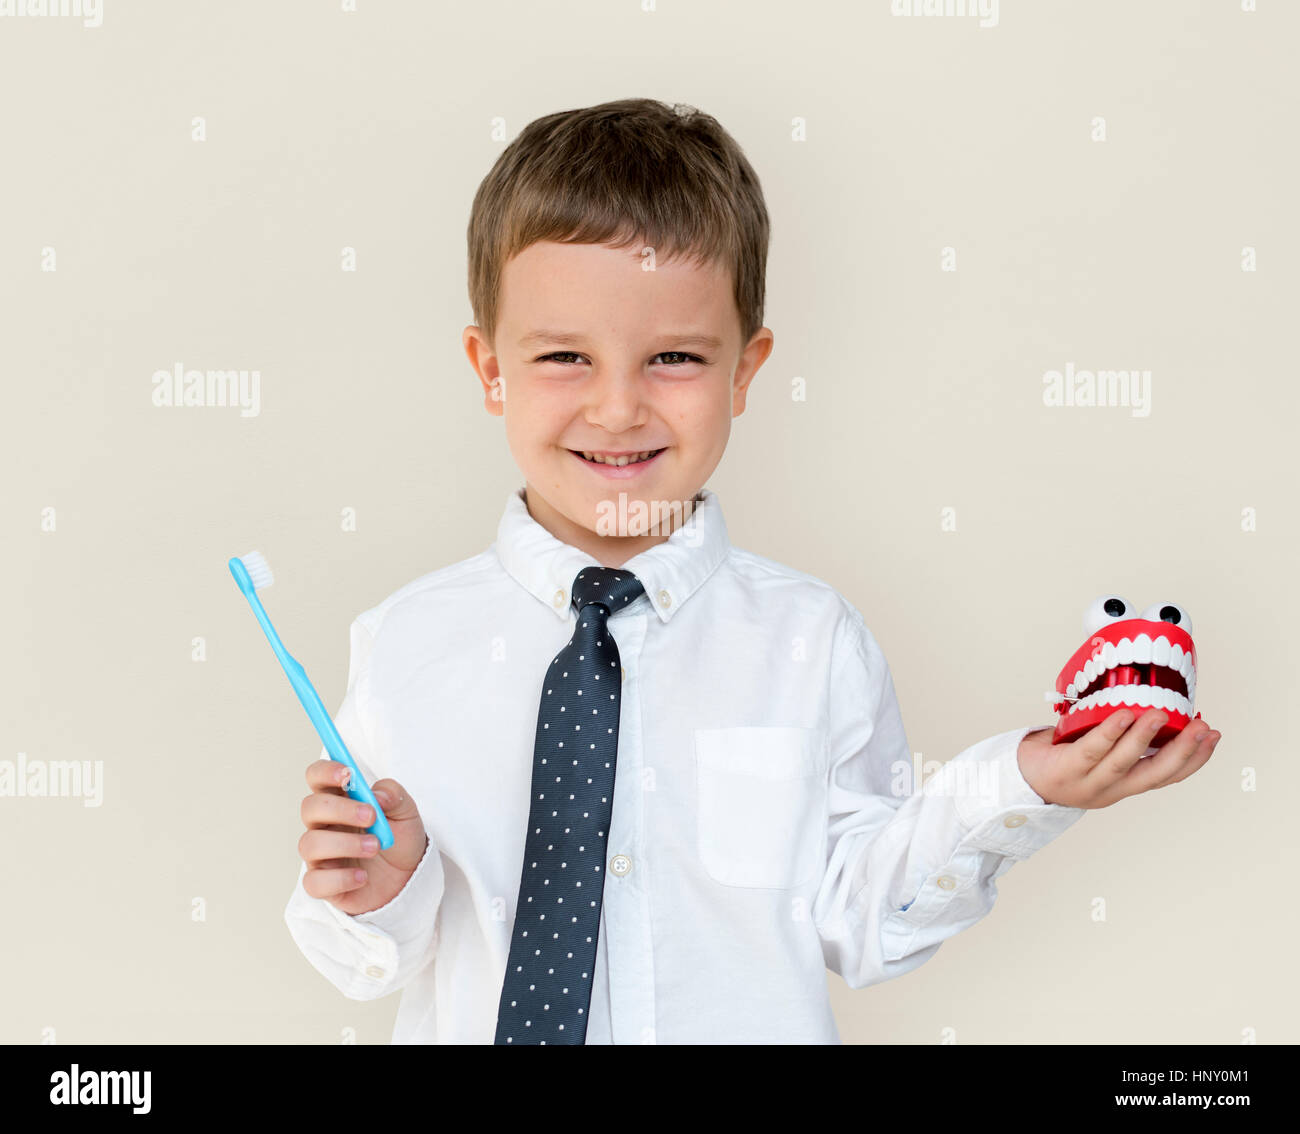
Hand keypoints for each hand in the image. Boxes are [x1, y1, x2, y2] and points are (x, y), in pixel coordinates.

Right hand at [298, 760, 428, 914]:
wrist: (409, 878)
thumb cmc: (399, 839)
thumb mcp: (406, 812)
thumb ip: (393, 795)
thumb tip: (376, 796)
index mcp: (340, 800)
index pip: (317, 777)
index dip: (325, 771)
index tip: (347, 774)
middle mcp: (324, 825)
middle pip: (310, 807)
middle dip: (340, 809)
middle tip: (371, 817)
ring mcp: (320, 855)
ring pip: (310, 844)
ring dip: (345, 844)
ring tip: (375, 846)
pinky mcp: (323, 883)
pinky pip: (314, 882)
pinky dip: (340, 878)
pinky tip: (363, 877)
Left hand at [1016, 709, 1220, 807]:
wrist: (1021, 779)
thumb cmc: (1063, 760)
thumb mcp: (1102, 756)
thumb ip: (1126, 741)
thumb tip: (1155, 707)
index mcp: (1125, 785)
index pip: (1168, 776)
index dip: (1195, 759)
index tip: (1213, 736)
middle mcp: (1112, 789)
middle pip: (1155, 774)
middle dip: (1182, 751)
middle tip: (1201, 727)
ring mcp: (1090, 781)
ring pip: (1124, 761)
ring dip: (1146, 737)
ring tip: (1160, 715)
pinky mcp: (1067, 769)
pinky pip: (1093, 749)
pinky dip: (1110, 732)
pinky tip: (1123, 715)